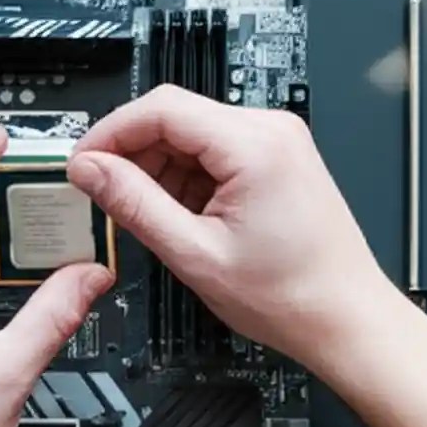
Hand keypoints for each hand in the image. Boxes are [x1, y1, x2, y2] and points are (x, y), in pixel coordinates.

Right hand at [67, 85, 393, 365]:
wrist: (344, 318)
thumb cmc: (290, 295)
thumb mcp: (194, 254)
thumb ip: (134, 205)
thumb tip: (90, 171)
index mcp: (254, 145)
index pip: (160, 108)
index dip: (110, 133)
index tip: (82, 164)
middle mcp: (270, 130)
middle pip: (174, 116)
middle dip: (132, 154)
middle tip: (104, 197)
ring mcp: (276, 143)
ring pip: (190, 135)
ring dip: (158, 170)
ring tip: (150, 220)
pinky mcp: (275, 160)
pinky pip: (213, 153)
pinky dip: (185, 180)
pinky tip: (179, 218)